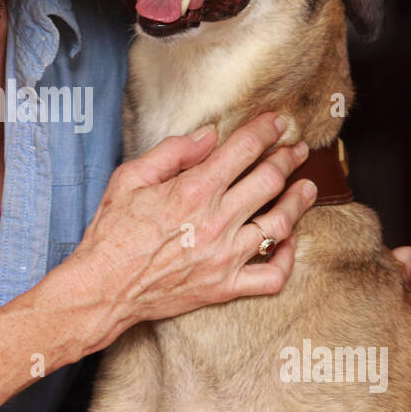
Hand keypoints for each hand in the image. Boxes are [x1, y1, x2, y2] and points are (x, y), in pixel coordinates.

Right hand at [66, 110, 316, 347]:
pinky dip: (288, 258)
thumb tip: (208, 135)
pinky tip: (289, 242)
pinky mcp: (225, 287)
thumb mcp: (130, 178)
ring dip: (299, 202)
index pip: (243, 150)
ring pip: (280, 224)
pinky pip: (272, 276)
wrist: (103, 289)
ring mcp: (225, 257)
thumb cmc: (111, 233)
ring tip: (308, 188)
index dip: (266, 131)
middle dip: (288, 159)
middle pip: (269, 181)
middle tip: (298, 150)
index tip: (278, 123)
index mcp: (193, 191)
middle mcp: (216, 222)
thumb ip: (172, 152)